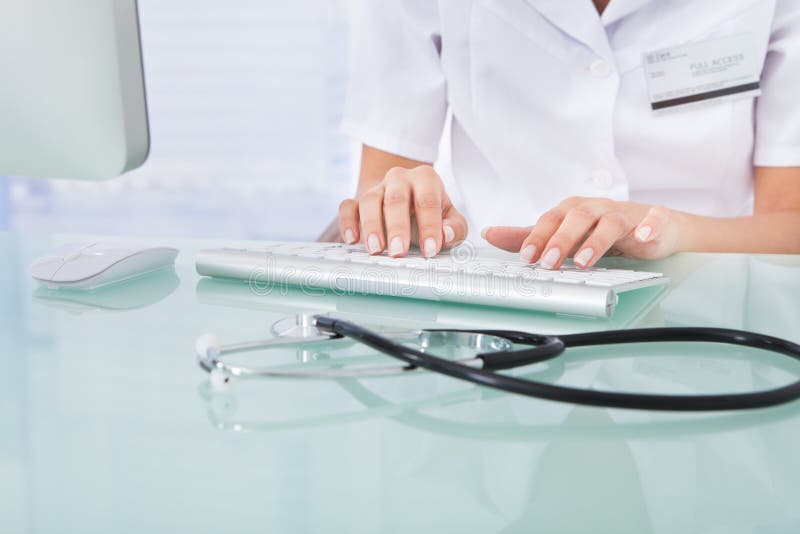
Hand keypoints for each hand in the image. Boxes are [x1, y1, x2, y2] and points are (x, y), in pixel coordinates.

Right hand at [338, 165, 467, 256]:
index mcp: (425, 179)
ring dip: (371, 226)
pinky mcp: (356, 200)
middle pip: (396, 199)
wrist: (404, 200)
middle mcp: (399, 179)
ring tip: (376, 249)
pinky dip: (348, 222)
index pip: (428, 201)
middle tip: (399, 251)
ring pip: (369, 201)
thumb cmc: (429, 213)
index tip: (430, 250)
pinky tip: (352, 239)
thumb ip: (454, 228)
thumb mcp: (450, 218)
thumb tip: (446, 234)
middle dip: (397, 227)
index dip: (429, 226)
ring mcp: (376, 189)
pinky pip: (347, 206)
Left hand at [482, 197, 681, 268]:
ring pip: (609, 221)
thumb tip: (491, 234)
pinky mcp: (654, 220)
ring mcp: (625, 213)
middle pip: (576, 217)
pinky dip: (648, 226)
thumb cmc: (602, 228)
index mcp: (573, 210)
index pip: (551, 219)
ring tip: (583, 262)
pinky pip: (654, 219)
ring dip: (595, 240)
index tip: (525, 257)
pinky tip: (642, 236)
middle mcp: (597, 208)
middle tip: (548, 262)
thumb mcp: (565, 234)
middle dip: (560, 239)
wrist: (654, 225)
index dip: (537, 236)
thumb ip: (529, 236)